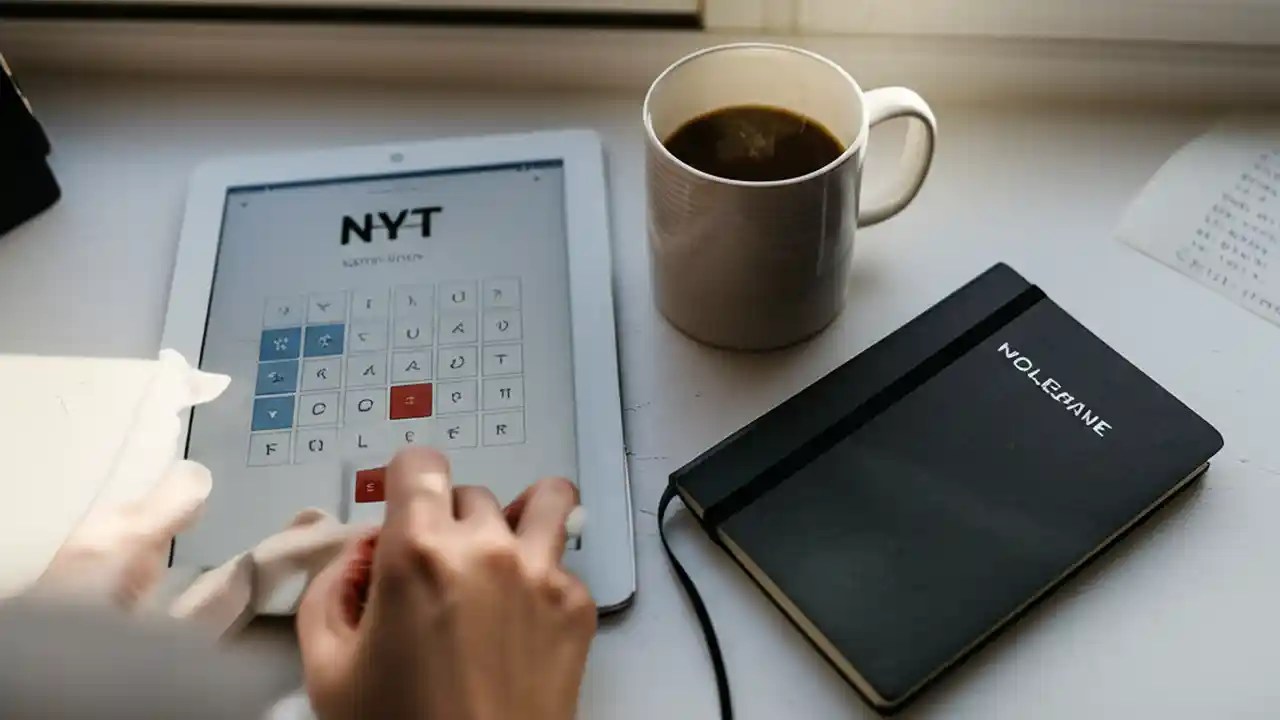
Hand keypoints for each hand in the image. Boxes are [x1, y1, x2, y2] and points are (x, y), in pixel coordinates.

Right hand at [297, 447, 595, 719]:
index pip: (420, 462)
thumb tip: (359, 555)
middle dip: (449, 521)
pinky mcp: (577, 607)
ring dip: (520, 517)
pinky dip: (541, 578)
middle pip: (471, 492)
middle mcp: (486, 549)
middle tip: (437, 572)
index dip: (405, 481)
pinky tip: (520, 619)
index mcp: (418, 553)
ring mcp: (541, 574)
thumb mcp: (327, 668)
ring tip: (503, 553)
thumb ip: (331, 591)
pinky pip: (563, 563)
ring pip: (546, 500)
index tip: (402, 508)